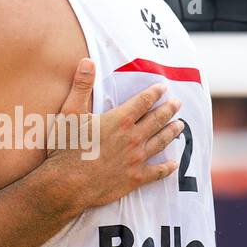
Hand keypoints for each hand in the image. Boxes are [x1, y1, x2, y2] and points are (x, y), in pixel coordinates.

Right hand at [44, 58, 183, 213]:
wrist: (66, 185)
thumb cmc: (66, 149)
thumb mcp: (69, 113)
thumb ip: (80, 86)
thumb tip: (87, 61)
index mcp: (119, 120)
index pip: (143, 101)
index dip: (155, 93)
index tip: (164, 87)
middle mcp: (133, 138)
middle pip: (157, 120)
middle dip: (169, 109)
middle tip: (178, 103)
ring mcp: (136, 159)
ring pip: (161, 142)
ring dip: (172, 132)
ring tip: (180, 126)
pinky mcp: (135, 179)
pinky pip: (157, 172)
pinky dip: (167, 168)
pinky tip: (173, 165)